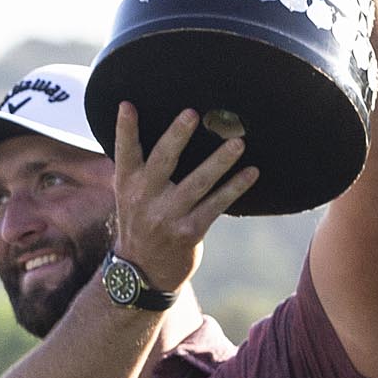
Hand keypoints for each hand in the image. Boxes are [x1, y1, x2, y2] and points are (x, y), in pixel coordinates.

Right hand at [108, 102, 258, 293]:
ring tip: (238, 143)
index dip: (125, 129)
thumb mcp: (131, 196)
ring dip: (219, 162)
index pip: (125, 152)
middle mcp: (144, 198)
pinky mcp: (188, 232)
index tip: (128, 105)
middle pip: (162, 161)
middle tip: (191, 113)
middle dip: (177, 136)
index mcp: (127, 184)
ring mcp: (167, 216)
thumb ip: (141, 167)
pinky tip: (251, 173)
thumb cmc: (142, 222)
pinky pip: (216, 205)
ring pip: (197, 183)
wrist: (142, 273)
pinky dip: (235, 188)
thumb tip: (160, 130)